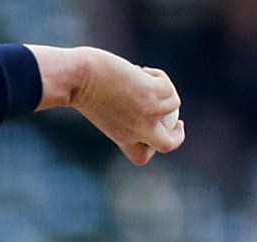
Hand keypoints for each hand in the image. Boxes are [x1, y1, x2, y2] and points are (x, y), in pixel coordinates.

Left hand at [65, 47, 184, 164]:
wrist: (78, 78)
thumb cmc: (80, 89)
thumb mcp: (101, 108)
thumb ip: (119, 112)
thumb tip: (132, 99)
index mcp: (122, 137)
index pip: (142, 157)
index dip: (150, 147)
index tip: (150, 132)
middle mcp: (138, 129)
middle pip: (169, 145)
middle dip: (178, 135)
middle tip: (177, 120)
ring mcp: (148, 112)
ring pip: (173, 106)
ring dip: (164, 91)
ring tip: (144, 78)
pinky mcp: (153, 92)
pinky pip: (167, 87)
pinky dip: (158, 76)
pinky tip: (139, 70)